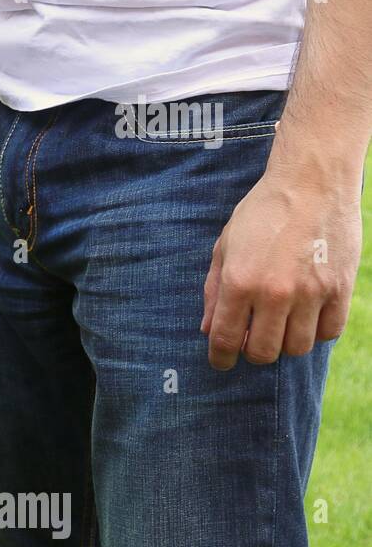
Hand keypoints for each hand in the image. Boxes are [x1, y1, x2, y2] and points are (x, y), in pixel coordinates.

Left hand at [202, 156, 361, 369]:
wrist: (311, 184)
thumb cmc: (262, 213)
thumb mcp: (225, 246)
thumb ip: (214, 290)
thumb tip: (208, 330)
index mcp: (239, 281)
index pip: (224, 339)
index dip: (220, 358)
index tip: (221, 363)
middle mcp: (274, 293)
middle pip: (262, 351)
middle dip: (252, 352)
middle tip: (251, 340)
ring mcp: (310, 293)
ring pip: (296, 348)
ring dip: (284, 344)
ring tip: (279, 326)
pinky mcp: (339, 289)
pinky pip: (328, 332)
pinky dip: (316, 332)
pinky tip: (306, 318)